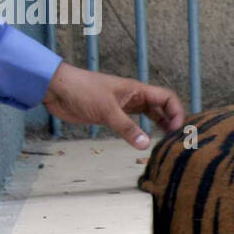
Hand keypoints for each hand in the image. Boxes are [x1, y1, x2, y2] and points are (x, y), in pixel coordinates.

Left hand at [42, 63, 185, 148]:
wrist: (56, 89)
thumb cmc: (82, 91)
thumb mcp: (107, 110)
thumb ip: (127, 128)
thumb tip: (146, 144)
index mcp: (137, 90)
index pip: (166, 98)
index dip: (176, 112)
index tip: (178, 129)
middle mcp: (134, 98)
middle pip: (161, 107)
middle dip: (171, 121)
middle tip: (177, 139)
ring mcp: (123, 107)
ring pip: (149, 116)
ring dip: (159, 126)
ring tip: (167, 141)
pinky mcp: (112, 115)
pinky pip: (133, 124)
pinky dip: (141, 132)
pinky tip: (144, 141)